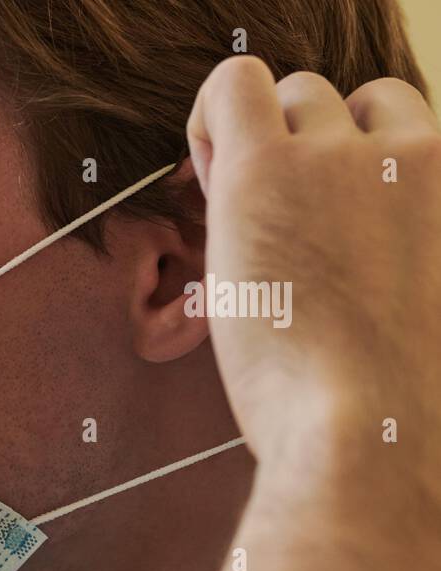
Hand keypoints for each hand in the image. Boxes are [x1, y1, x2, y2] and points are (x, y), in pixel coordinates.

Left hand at [187, 56, 440, 500]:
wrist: (375, 434)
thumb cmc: (396, 410)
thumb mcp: (425, 316)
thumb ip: (404, 259)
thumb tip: (354, 268)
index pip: (400, 127)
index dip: (349, 164)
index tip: (317, 220)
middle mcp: (416, 155)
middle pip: (347, 105)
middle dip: (306, 151)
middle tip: (273, 226)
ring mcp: (343, 157)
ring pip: (295, 94)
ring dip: (263, 143)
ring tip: (239, 215)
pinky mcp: (269, 168)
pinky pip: (232, 84)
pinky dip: (210, 114)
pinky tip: (203, 168)